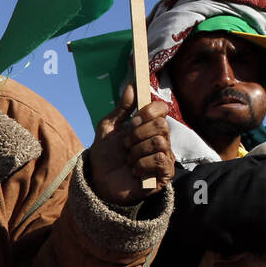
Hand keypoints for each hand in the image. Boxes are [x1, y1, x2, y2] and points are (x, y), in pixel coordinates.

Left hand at [88, 80, 173, 204]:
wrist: (100, 181)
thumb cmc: (105, 155)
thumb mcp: (108, 128)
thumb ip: (121, 108)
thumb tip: (131, 85)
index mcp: (149, 126)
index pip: (162, 109)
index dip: (148, 112)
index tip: (133, 121)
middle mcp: (161, 139)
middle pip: (162, 125)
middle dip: (138, 134)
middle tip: (126, 145)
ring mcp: (165, 157)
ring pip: (160, 143)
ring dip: (137, 151)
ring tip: (128, 160)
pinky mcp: (165, 174)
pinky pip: (160, 160)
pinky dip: (142, 164)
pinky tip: (134, 171)